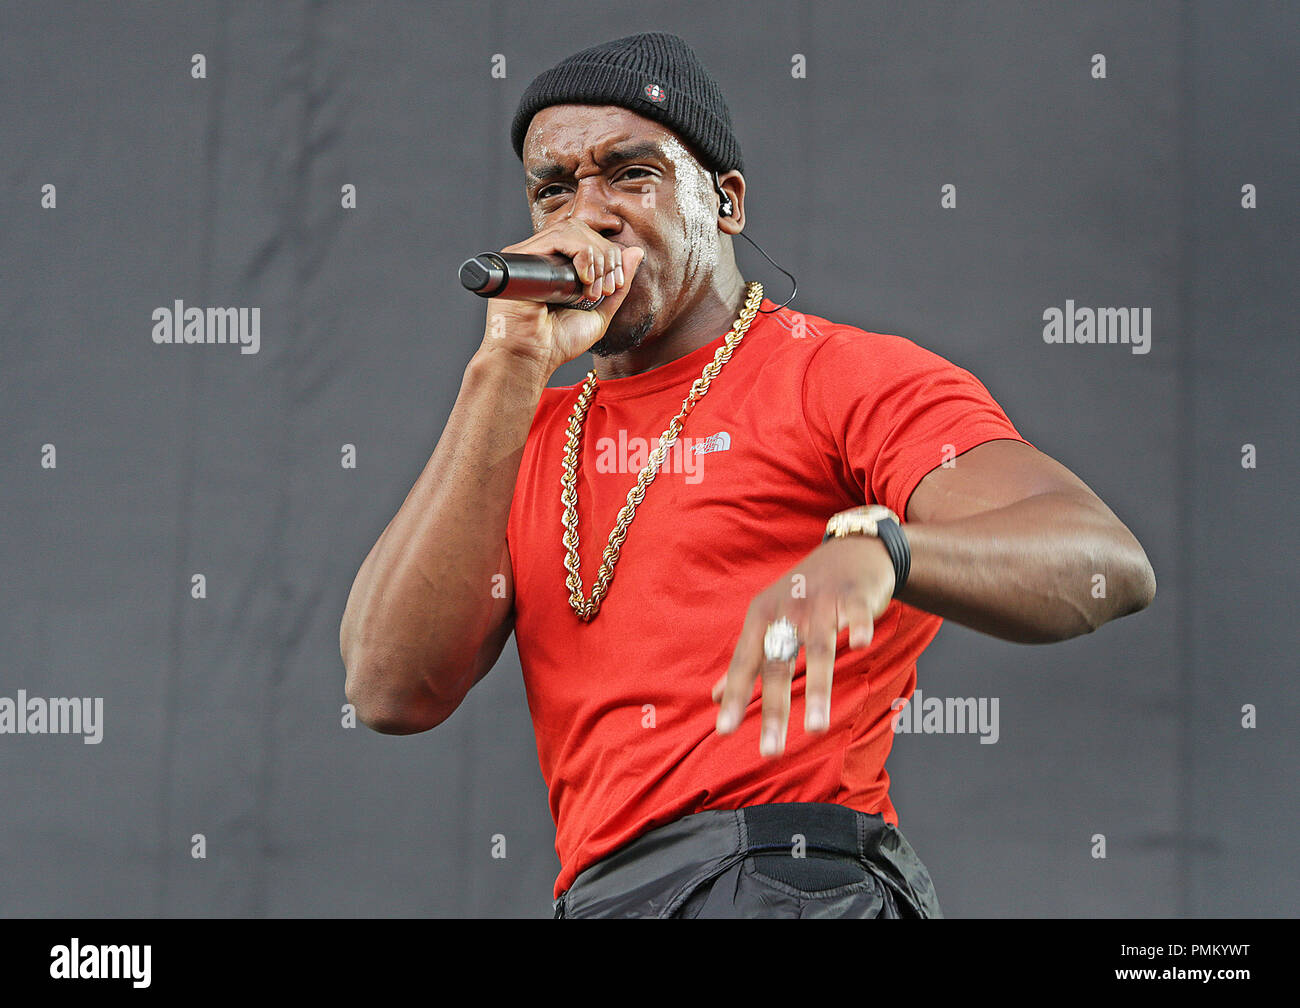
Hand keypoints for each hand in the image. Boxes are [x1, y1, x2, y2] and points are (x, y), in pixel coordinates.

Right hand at [479, 219, 643, 378]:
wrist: (534, 356)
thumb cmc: (560, 341)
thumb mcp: (600, 312)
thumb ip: (618, 284)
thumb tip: (637, 251)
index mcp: (560, 267)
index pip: (588, 239)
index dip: (609, 255)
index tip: (614, 285)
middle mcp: (544, 257)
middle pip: (582, 230)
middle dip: (605, 256)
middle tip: (606, 288)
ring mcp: (531, 255)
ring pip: (572, 230)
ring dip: (594, 256)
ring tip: (593, 288)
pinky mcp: (521, 257)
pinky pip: (558, 237)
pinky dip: (580, 253)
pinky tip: (584, 279)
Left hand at [711, 535, 895, 756]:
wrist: (850, 550)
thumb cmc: (804, 593)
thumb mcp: (768, 618)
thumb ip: (746, 660)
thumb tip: (715, 698)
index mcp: (762, 617)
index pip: (745, 663)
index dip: (736, 696)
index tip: (724, 731)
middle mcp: (788, 610)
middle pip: (779, 664)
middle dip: (774, 709)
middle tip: (770, 751)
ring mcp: (821, 601)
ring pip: (817, 647)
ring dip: (817, 688)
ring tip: (815, 728)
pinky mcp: (854, 595)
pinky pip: (855, 614)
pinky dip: (858, 628)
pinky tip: (859, 646)